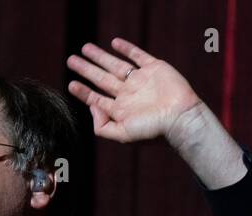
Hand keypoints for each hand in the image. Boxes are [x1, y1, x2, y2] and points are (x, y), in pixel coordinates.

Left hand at [66, 37, 201, 143]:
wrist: (180, 118)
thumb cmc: (153, 131)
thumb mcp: (122, 135)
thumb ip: (102, 126)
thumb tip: (91, 107)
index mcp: (121, 110)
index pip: (96, 98)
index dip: (83, 92)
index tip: (71, 84)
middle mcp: (129, 94)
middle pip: (102, 78)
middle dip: (86, 69)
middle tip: (71, 60)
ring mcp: (141, 80)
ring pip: (116, 65)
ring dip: (100, 56)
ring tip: (85, 48)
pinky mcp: (155, 69)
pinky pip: (138, 56)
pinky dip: (127, 48)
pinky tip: (114, 43)